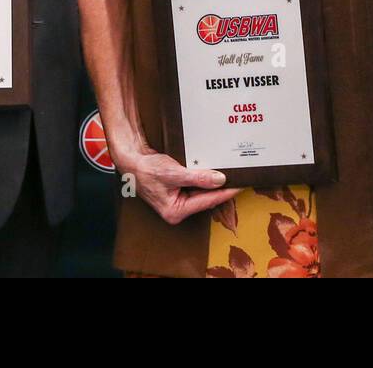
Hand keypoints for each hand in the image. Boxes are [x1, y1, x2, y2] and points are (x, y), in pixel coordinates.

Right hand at [111, 142, 239, 224]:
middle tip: (240, 177)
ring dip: (214, 183)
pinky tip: (214, 171)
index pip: (208, 201)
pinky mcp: (178, 191)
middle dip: (222, 188)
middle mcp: (178, 209)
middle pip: (206, 198)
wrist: (131, 161)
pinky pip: (196, 186)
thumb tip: (219, 180)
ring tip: (231, 174)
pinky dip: (204, 179)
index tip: (240, 184)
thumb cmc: (146, 170)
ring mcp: (178, 201)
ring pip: (202, 192)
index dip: (226, 192)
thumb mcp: (173, 173)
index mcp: (176, 211)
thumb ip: (197, 178)